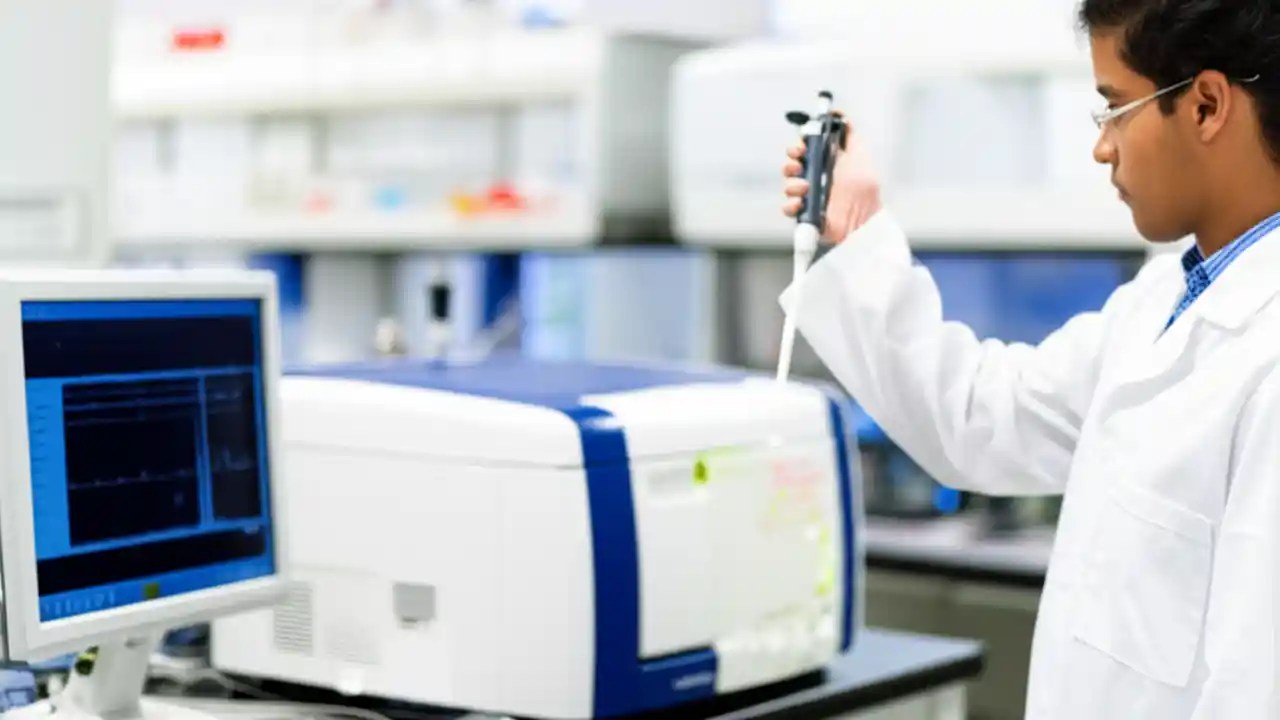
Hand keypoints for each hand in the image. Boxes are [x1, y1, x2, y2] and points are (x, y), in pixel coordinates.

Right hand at [782, 123, 882, 242]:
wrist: (862, 219)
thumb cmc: (863, 189)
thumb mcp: (860, 155)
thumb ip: (850, 136)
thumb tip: (841, 116)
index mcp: (825, 164)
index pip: (804, 150)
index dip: (800, 145)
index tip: (802, 145)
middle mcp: (815, 179)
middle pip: (791, 165)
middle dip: (790, 162)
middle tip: (797, 164)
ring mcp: (809, 197)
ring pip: (787, 184)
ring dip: (792, 183)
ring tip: (805, 188)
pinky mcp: (805, 215)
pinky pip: (787, 207)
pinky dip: (790, 204)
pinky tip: (801, 204)